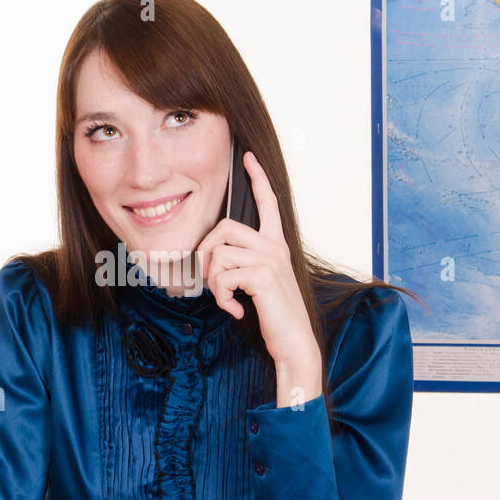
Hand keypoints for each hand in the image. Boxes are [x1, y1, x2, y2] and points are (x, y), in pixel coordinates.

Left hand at [196, 151, 319, 371]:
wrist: (293, 341)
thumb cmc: (274, 314)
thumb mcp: (258, 282)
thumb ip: (242, 264)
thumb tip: (211, 259)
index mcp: (276, 244)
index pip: (268, 203)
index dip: (257, 178)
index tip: (248, 157)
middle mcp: (275, 246)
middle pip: (224, 227)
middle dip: (205, 252)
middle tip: (209, 279)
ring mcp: (270, 259)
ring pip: (219, 254)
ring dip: (212, 282)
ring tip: (227, 299)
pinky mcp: (262, 276)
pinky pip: (222, 277)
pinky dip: (222, 298)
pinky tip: (237, 311)